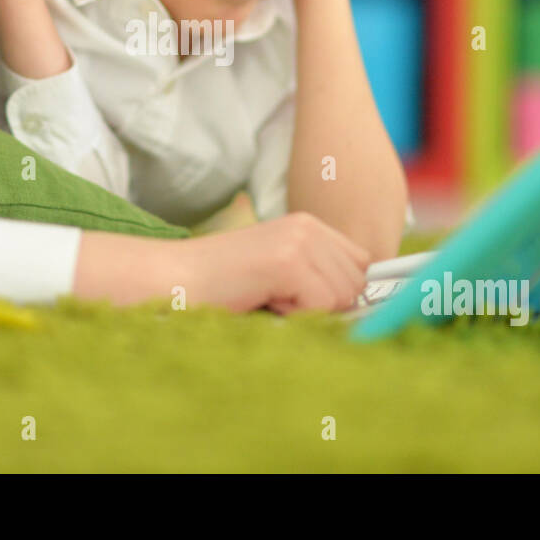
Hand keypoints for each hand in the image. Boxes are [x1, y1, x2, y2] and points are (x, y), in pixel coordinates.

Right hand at [172, 213, 369, 313]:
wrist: (174, 280)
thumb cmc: (223, 286)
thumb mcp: (280, 271)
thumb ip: (318, 276)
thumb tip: (365, 303)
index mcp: (308, 225)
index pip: (362, 264)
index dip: (338, 291)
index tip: (301, 298)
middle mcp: (308, 226)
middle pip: (357, 284)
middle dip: (323, 304)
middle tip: (277, 296)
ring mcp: (299, 240)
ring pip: (343, 297)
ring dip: (307, 310)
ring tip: (268, 296)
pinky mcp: (288, 261)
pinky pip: (322, 305)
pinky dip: (294, 315)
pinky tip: (263, 299)